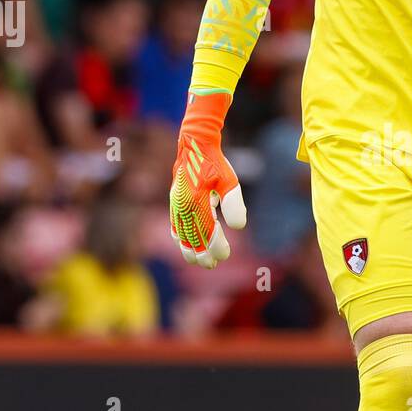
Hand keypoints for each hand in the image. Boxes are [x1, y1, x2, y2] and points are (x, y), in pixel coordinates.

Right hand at [169, 91, 245, 268]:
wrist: (193, 145)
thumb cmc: (214, 163)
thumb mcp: (229, 181)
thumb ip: (233, 203)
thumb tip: (237, 227)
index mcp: (197, 201)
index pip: (207, 231)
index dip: (216, 246)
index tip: (225, 255)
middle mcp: (184, 205)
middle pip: (192, 237)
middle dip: (201, 254)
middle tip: (212, 264)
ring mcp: (176, 204)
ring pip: (181, 234)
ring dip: (189, 249)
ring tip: (199, 261)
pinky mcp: (173, 202)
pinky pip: (174, 225)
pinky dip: (179, 237)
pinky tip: (183, 245)